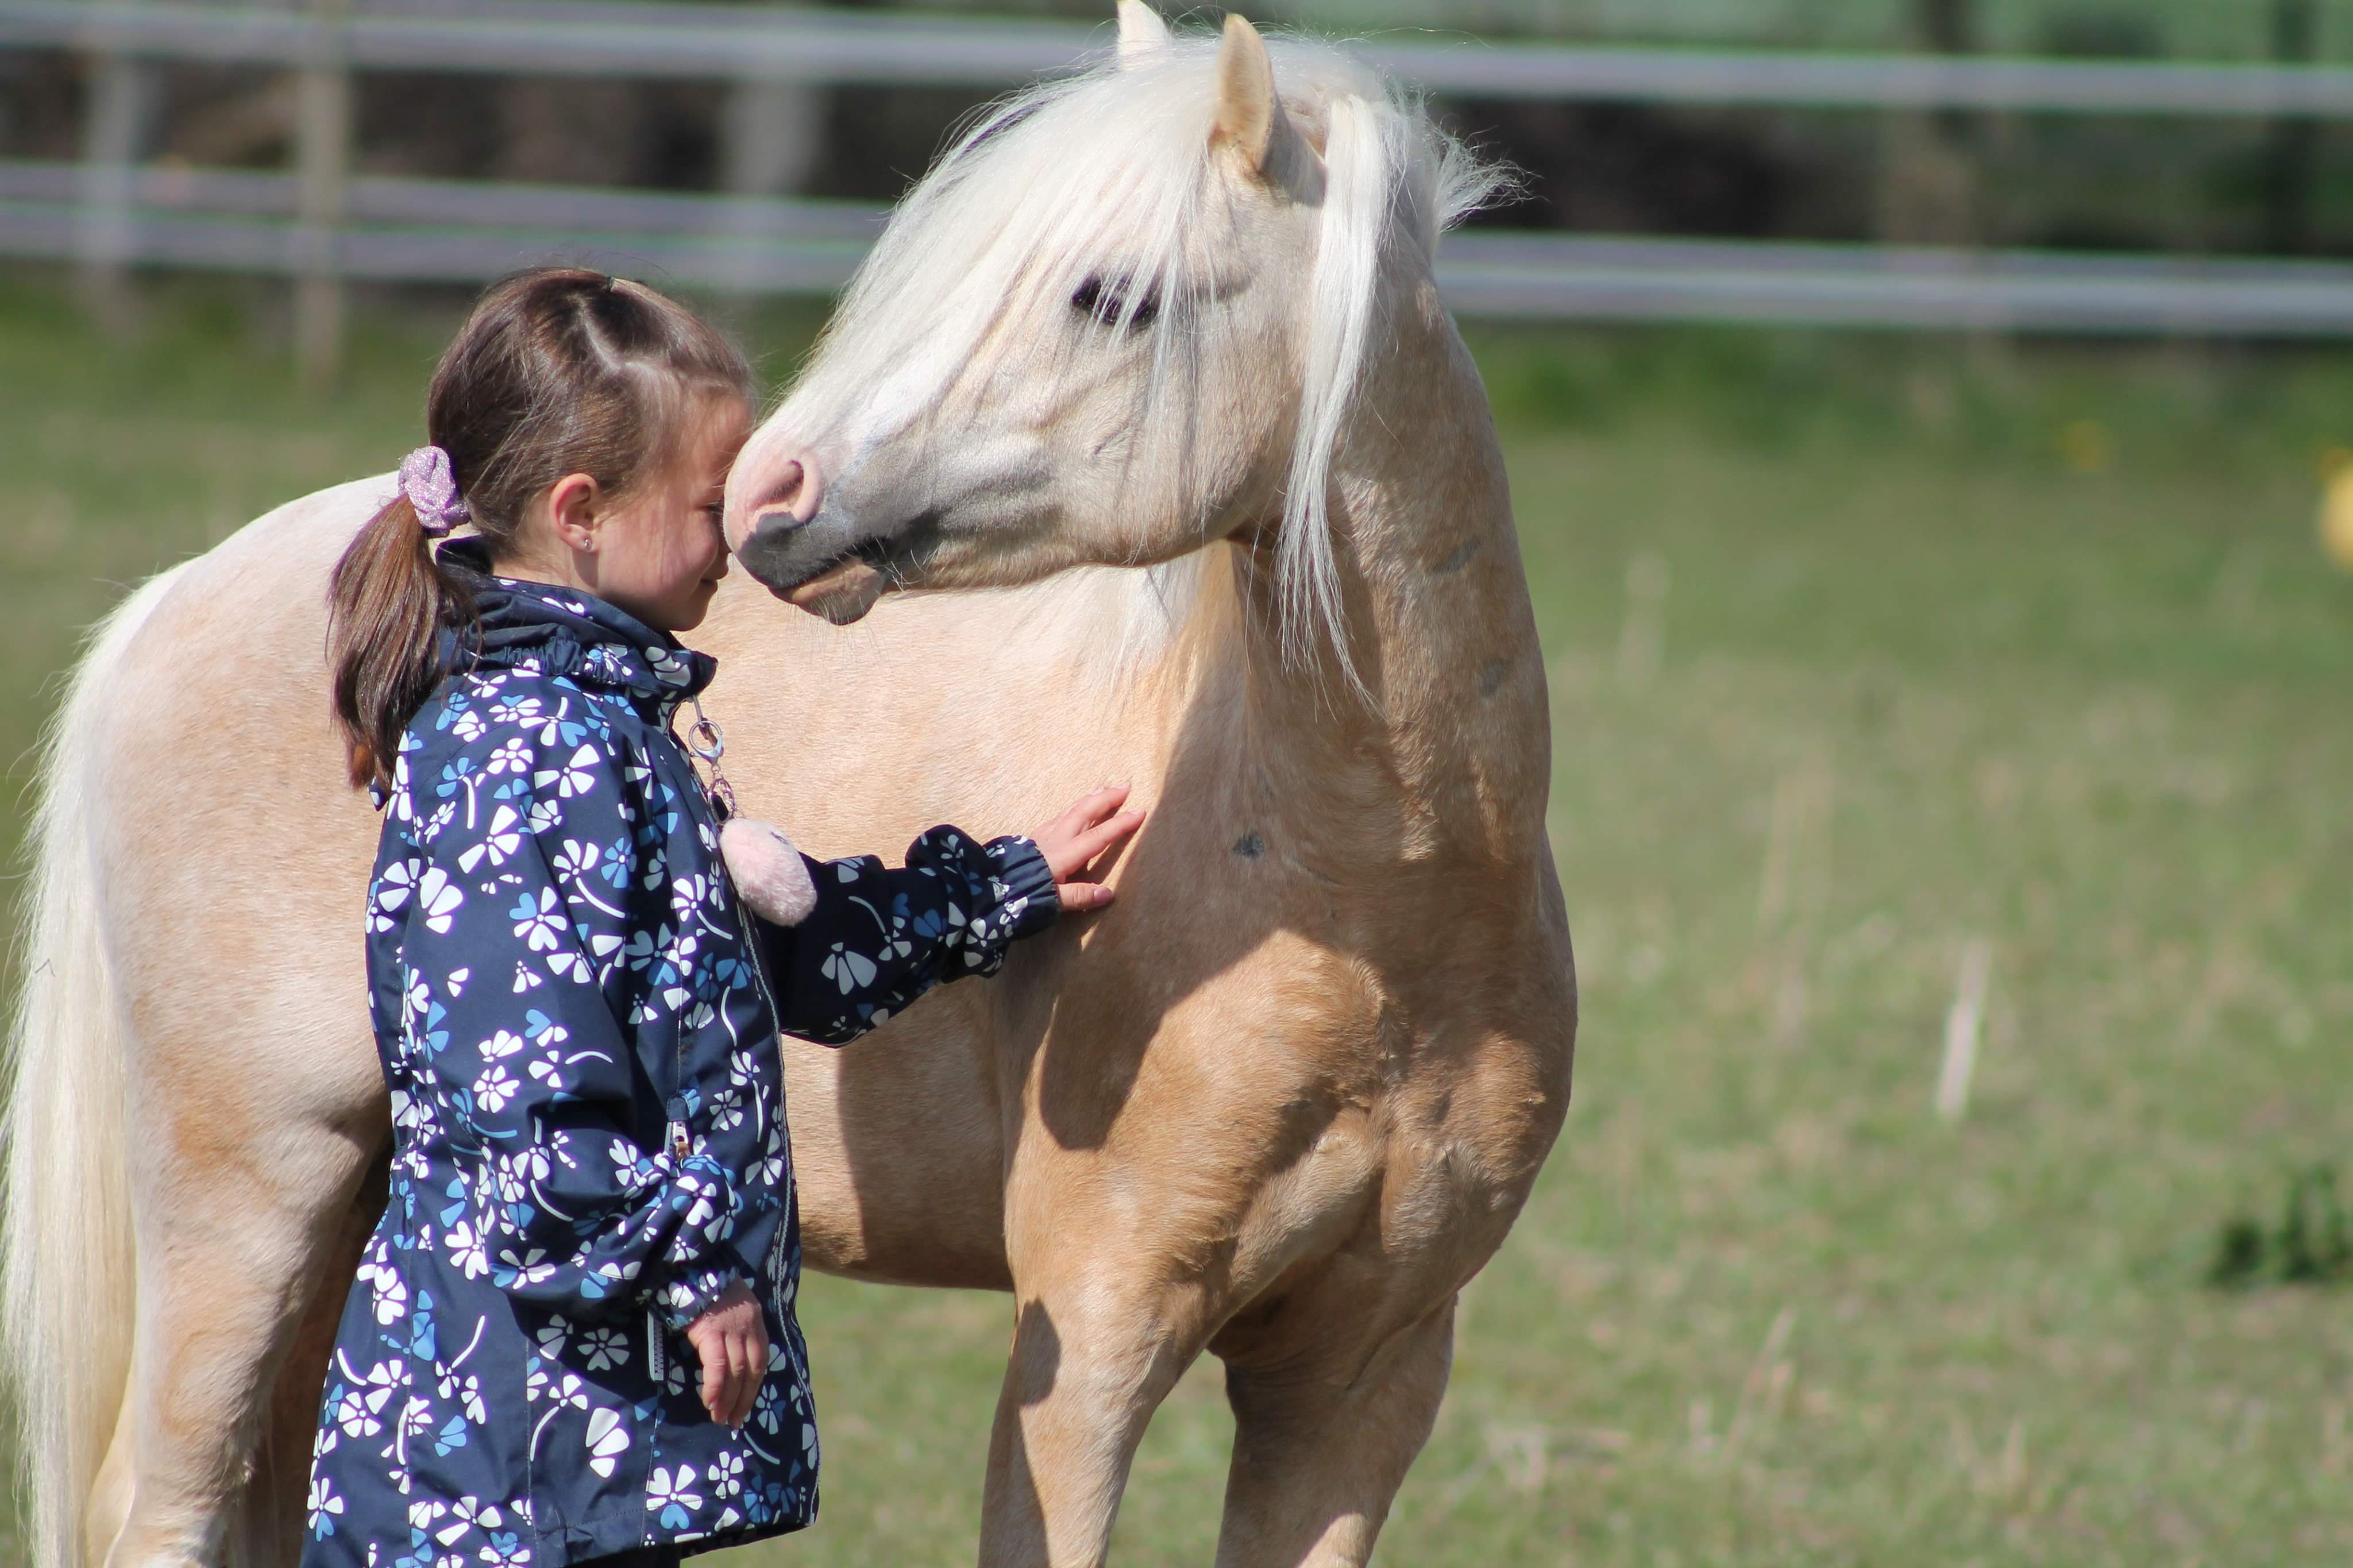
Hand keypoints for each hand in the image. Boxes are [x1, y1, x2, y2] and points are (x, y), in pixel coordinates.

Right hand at [684, 1280, 768, 1427]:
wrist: (691, 1268)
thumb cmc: (708, 1291)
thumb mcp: (734, 1308)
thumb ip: (736, 1332)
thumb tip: (732, 1362)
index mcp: (756, 1322)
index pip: (760, 1362)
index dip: (753, 1387)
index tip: (745, 1406)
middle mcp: (748, 1327)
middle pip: (752, 1370)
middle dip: (744, 1399)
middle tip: (734, 1421)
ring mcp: (731, 1330)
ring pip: (737, 1372)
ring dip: (729, 1400)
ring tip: (720, 1419)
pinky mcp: (711, 1333)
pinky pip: (717, 1367)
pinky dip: (715, 1388)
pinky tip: (710, 1403)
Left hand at [1030, 784, 1144, 912]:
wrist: (987, 886)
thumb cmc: (1020, 894)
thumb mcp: (1052, 901)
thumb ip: (1079, 896)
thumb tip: (1108, 893)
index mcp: (1065, 854)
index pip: (1099, 836)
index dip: (1121, 824)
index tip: (1140, 812)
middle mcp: (1056, 838)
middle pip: (1085, 812)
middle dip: (1106, 798)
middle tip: (1125, 785)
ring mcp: (1043, 835)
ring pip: (1070, 811)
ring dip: (1089, 799)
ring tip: (1102, 789)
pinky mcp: (1032, 837)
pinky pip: (1058, 817)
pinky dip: (1072, 809)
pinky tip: (1071, 811)